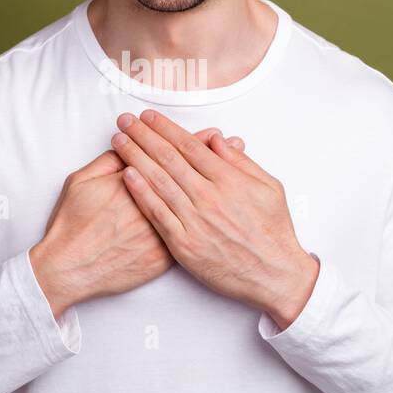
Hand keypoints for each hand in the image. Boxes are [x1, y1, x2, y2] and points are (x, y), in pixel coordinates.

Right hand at [30, 127, 245, 318]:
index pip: (168, 156)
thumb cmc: (72, 225)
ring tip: (234, 168)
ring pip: (195, 205)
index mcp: (132, 182)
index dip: (191, 142)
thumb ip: (107, 162)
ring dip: (217, 183)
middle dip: (212, 158)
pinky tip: (221, 204)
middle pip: (188, 176)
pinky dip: (209, 217)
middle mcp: (150, 205)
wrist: (71, 269)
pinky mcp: (164, 255)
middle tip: (230, 141)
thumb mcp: (81, 181)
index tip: (209, 132)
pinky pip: (192, 235)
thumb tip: (128, 146)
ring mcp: (160, 232)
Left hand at [109, 109, 317, 327]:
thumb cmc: (273, 232)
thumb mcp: (268, 187)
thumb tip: (216, 140)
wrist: (273, 275)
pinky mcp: (184, 245)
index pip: (190, 146)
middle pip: (169, 158)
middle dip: (143, 136)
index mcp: (230, 180)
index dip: (166, 129)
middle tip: (125, 120)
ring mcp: (195, 222)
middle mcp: (209, 197)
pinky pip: (157, 214)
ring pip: (159, 182)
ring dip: (135, 158)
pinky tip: (127, 176)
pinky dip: (141, 193)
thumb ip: (240, 162)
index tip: (149, 117)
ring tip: (119, 141)